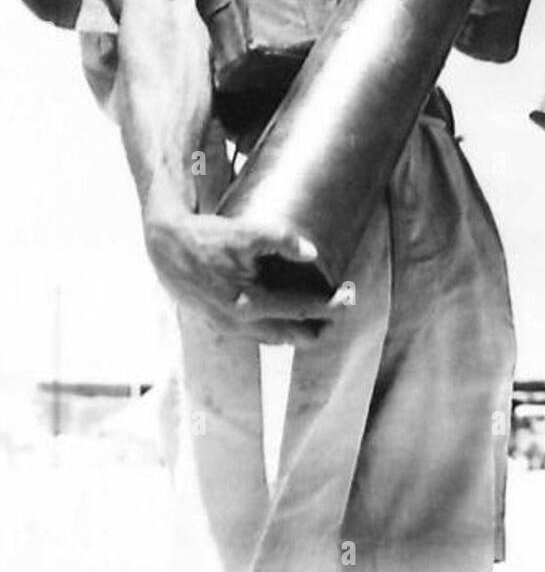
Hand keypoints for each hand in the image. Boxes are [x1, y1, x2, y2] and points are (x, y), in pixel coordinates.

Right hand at [144, 213, 341, 347]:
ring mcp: (230, 326)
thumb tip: (312, 252)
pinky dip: (278, 329)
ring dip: (300, 330)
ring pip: (275, 339)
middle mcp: (241, 323)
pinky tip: (286, 318)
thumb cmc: (207, 239)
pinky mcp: (221, 322)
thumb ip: (280, 239)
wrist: (166, 248)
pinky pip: (258, 334)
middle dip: (320, 325)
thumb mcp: (245, 232)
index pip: (302, 311)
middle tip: (340, 307)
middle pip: (293, 335)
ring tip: (320, 316)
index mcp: (251, 304)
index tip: (350, 296)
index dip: (331, 306)